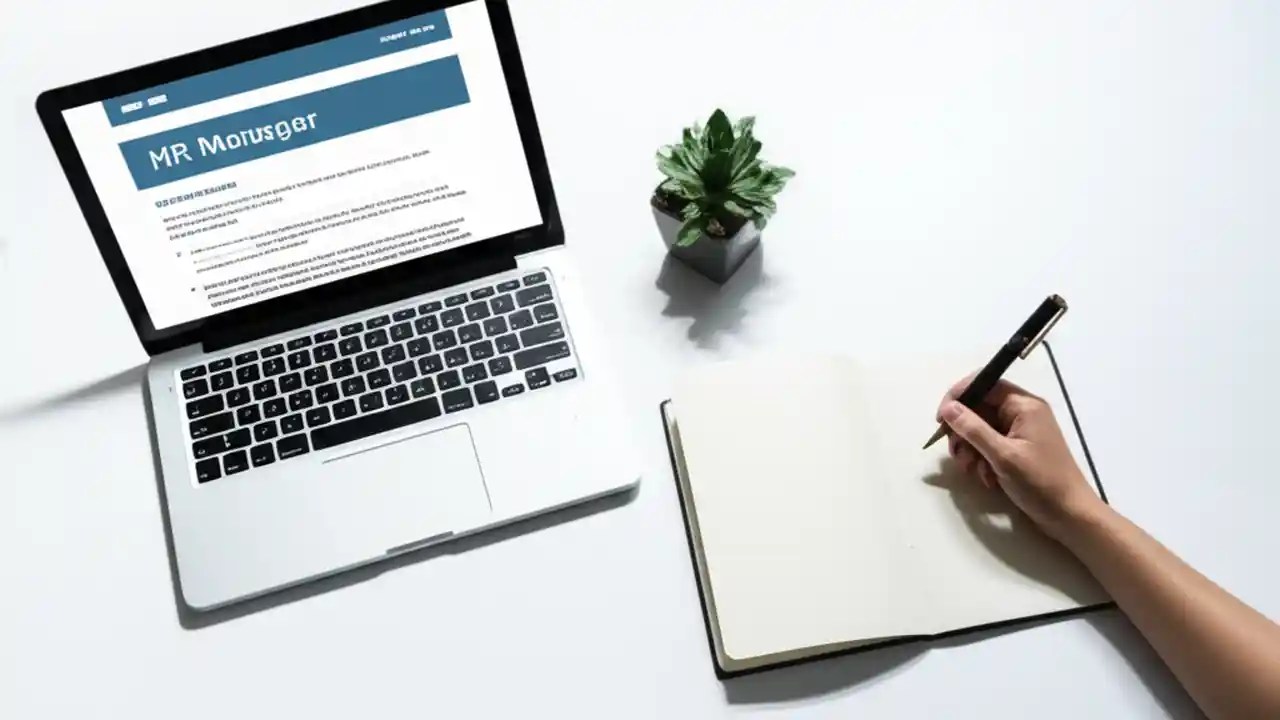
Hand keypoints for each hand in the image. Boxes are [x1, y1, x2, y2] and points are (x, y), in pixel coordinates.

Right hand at [936, 375, 1104, 541]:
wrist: (1070, 515)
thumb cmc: (1040, 482)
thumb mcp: (1002, 455)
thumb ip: (973, 429)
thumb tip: (948, 407)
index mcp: (1024, 405)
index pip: (985, 384)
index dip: (959, 397)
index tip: (940, 420)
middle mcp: (1023, 413)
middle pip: (980, 408)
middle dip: (963, 431)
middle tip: (956, 453)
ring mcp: (1021, 432)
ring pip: (982, 429)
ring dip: (970, 449)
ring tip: (971, 470)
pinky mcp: (1019, 450)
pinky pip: (991, 445)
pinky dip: (982, 460)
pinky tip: (986, 477)